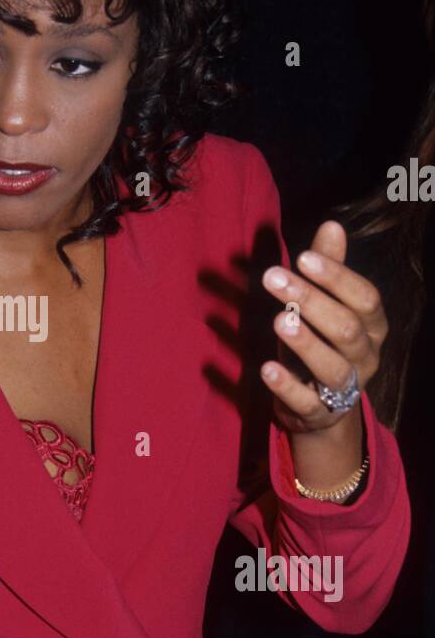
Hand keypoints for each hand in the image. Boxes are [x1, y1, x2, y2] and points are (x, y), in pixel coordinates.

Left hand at [259, 220, 385, 436]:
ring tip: (278, 321)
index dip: (337, 277)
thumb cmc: (321, 342)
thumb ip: (328, 269)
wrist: (319, 407)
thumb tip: (332, 224)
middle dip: (311, 301)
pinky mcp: (318, 413)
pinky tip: (266, 368)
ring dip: (305, 343)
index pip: (364, 298)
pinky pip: (306, 401)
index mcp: (372, 326)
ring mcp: (344, 389)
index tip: (304, 257)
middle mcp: (366, 357)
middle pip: (346, 328)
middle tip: (273, 278)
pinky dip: (285, 385)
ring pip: (333, 366)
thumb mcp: (324, 305)